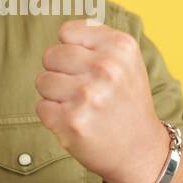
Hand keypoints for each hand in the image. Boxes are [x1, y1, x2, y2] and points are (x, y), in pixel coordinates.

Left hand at [34, 19, 169, 182]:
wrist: (141, 151)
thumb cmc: (126, 101)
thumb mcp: (125, 60)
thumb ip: (95, 40)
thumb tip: (61, 32)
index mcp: (120, 46)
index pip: (66, 32)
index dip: (71, 49)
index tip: (88, 66)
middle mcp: (106, 68)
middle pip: (50, 55)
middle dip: (61, 72)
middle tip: (84, 90)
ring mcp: (88, 95)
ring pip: (42, 81)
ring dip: (56, 95)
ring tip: (81, 106)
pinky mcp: (72, 122)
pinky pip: (41, 107)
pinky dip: (54, 117)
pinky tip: (77, 121)